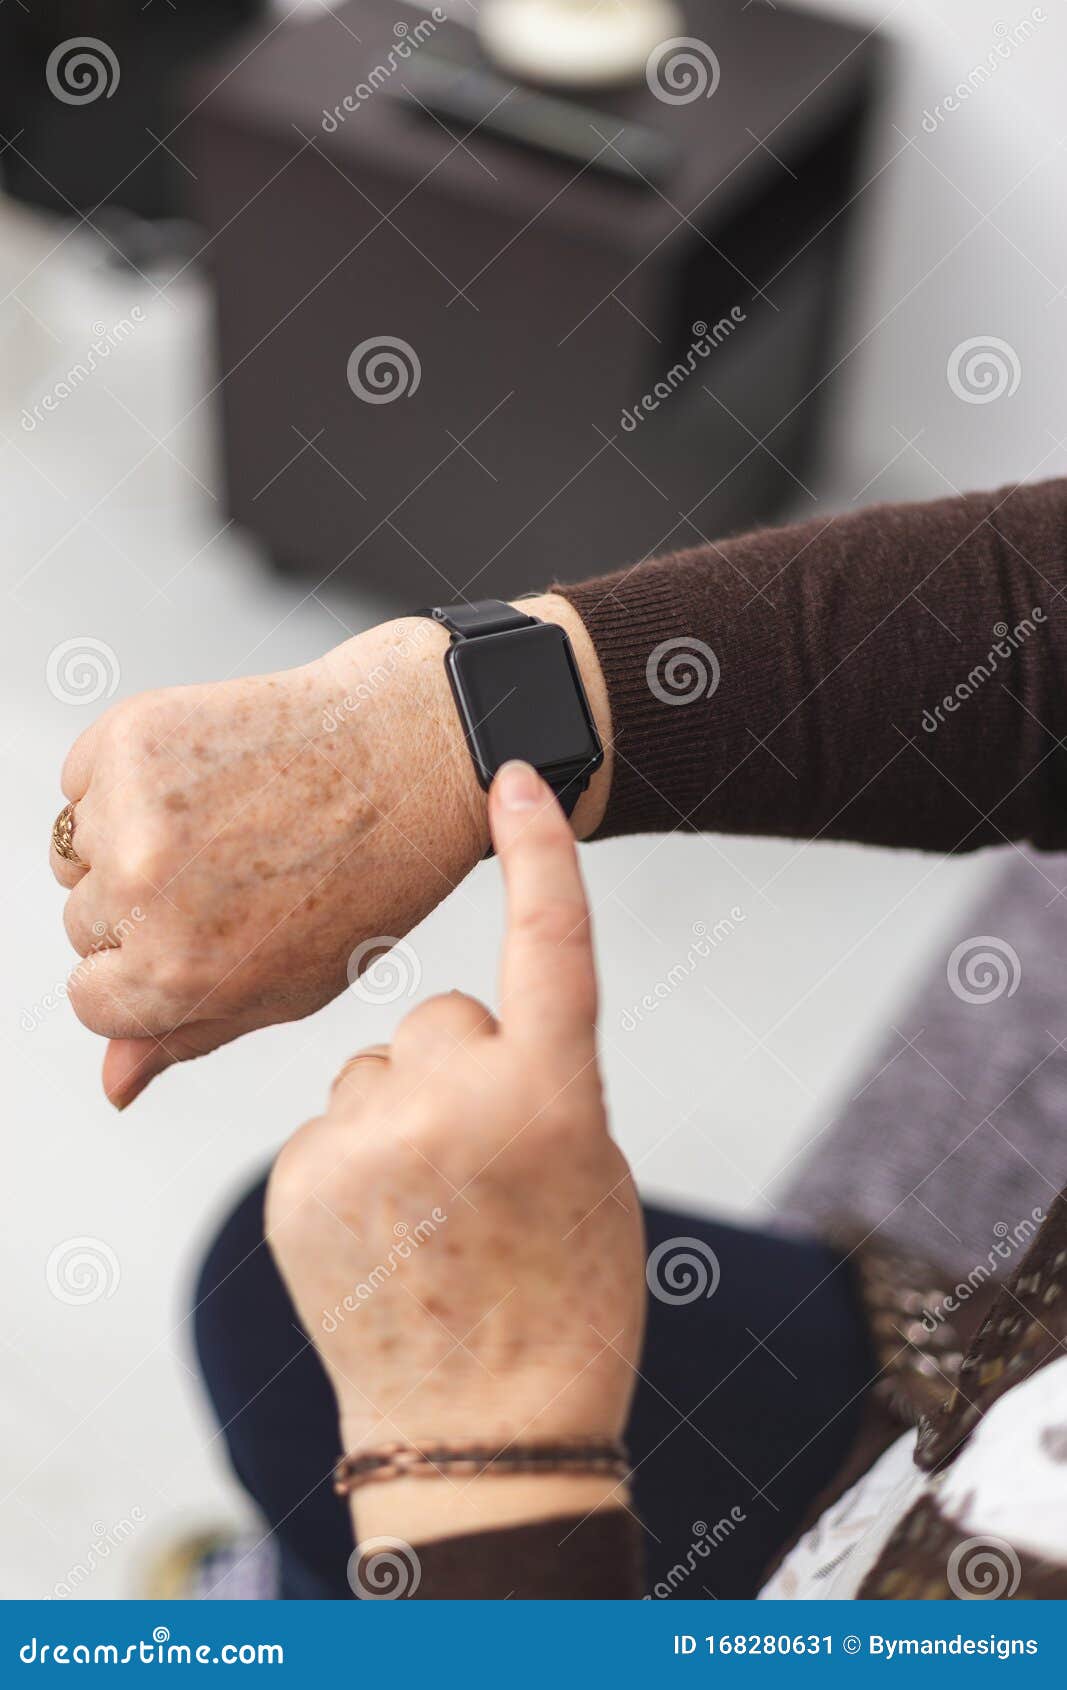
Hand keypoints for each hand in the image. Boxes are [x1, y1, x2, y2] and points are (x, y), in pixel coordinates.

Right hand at [51, 597, 610, 1107]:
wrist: (409, 752)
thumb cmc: (371, 873)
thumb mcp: (291, 986)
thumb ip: (189, 1033)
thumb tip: (116, 1082)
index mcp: (177, 972)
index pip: (90, 1001)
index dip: (142, 976)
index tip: (192, 940)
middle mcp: (142, 892)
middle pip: (82, 925)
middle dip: (140, 911)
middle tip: (228, 877)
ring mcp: (131, 808)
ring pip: (76, 852)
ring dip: (127, 843)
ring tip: (221, 827)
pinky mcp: (130, 734)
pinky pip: (82, 781)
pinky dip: (125, 782)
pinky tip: (206, 781)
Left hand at [266, 761, 643, 1538]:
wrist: (482, 1434)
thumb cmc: (564, 1306)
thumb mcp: (593, 1174)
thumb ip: (541, 1084)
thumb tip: (479, 1049)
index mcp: (551, 1093)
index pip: (548, 939)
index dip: (538, 852)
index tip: (517, 773)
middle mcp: (453, 1099)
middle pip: (440, 1016)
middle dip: (461, 1067)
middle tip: (483, 1167)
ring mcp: (364, 1139)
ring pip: (376, 1074)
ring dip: (401, 1119)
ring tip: (432, 1216)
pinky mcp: (297, 1180)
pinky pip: (330, 1127)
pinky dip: (353, 1166)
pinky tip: (384, 1236)